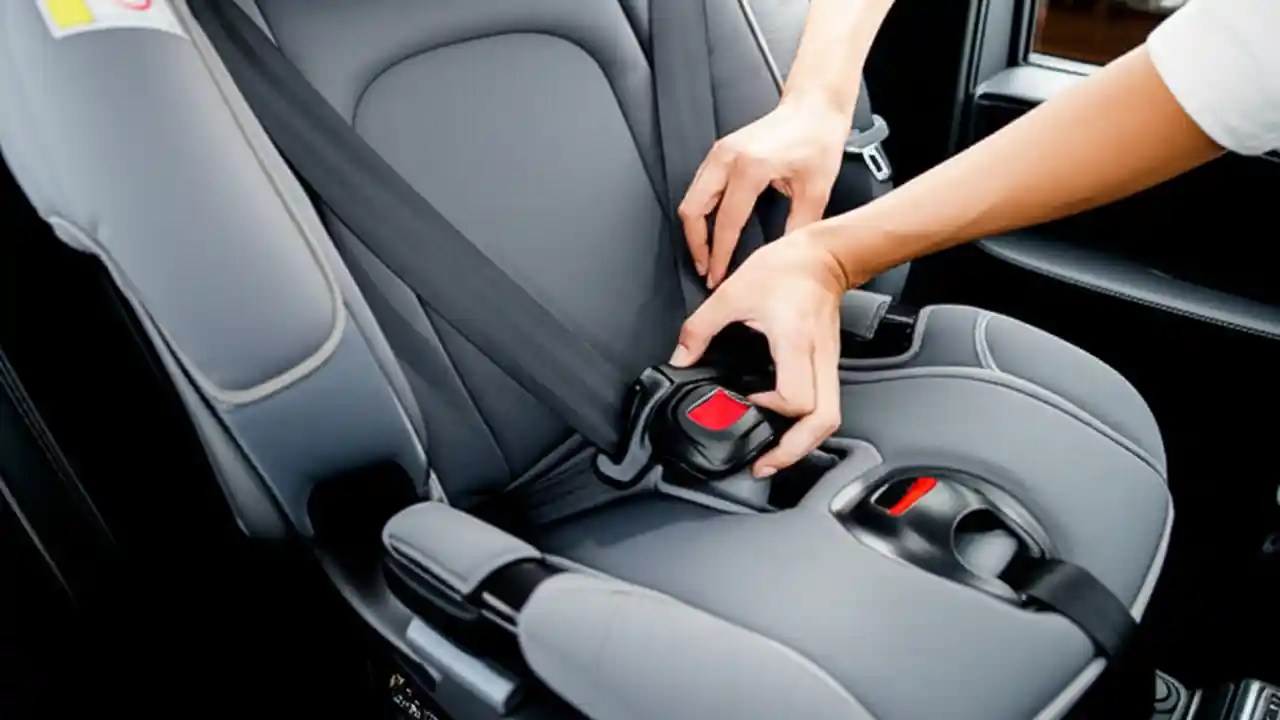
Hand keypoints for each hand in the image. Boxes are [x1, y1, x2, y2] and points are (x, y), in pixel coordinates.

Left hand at [668, 229, 850, 476]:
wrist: (823, 256)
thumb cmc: (785, 268)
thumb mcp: (731, 292)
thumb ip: (700, 328)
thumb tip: (681, 358)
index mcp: (794, 341)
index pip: (796, 397)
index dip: (773, 411)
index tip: (747, 404)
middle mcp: (818, 359)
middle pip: (823, 422)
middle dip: (795, 450)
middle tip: (764, 463)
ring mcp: (829, 364)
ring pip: (830, 419)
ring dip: (804, 442)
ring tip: (774, 454)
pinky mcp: (829, 365)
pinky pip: (825, 405)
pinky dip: (807, 424)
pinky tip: (784, 426)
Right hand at [678, 97, 851, 288]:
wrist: (813, 107)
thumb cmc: (817, 140)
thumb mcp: (815, 190)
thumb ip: (798, 227)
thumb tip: (782, 258)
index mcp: (750, 167)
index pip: (725, 223)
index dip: (720, 256)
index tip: (717, 277)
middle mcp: (727, 158)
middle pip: (692, 211)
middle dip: (696, 245)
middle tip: (706, 270)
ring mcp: (719, 153)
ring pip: (690, 199)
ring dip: (695, 230)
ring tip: (707, 255)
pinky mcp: (720, 152)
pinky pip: (698, 188)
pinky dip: (700, 213)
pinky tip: (711, 230)